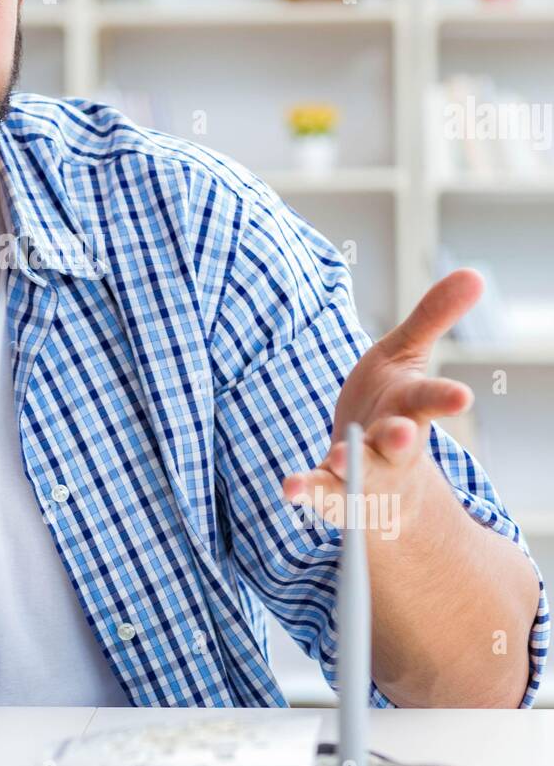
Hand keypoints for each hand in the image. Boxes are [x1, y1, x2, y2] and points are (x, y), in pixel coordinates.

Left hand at [281, 270, 482, 527]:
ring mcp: (364, 472)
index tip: (463, 396)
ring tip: (338, 460)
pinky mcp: (334, 490)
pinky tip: (290, 488)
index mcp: (411, 408)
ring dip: (351, 466)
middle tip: (402, 432)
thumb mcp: (407, 354)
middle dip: (400, 437)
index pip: (431, 400)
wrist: (380, 475)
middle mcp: (391, 445)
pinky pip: (320, 491)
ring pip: (360, 472)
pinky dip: (306, 489)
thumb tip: (474, 274)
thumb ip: (433, 317)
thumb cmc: (392, 403)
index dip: (446, 398)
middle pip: (399, 442)